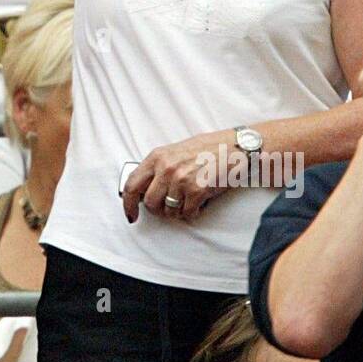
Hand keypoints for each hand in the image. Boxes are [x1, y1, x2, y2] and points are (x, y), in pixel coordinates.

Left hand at [122, 131, 242, 224]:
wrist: (234, 146)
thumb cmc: (207, 149)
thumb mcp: (174, 152)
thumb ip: (158, 168)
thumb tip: (145, 190)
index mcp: (157, 157)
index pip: (132, 185)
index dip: (128, 204)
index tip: (131, 214)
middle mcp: (166, 168)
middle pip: (150, 203)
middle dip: (158, 210)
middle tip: (169, 207)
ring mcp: (181, 179)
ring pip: (168, 211)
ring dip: (178, 211)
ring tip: (188, 200)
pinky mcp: (197, 190)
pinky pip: (187, 213)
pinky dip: (193, 212)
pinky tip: (199, 202)